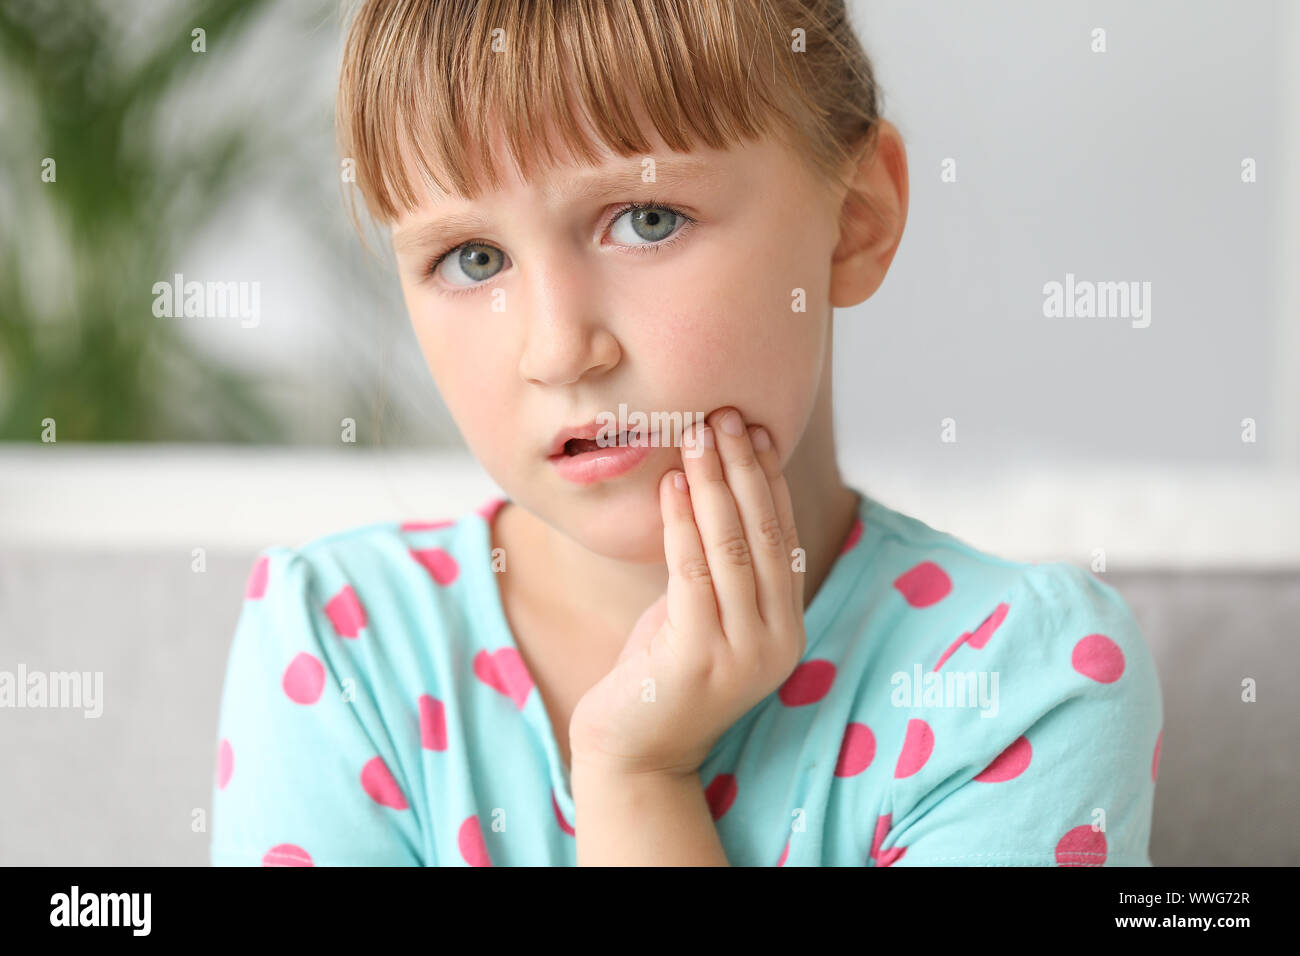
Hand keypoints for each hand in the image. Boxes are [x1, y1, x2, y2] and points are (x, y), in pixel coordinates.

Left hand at [568, 406, 805, 778]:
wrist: (634, 750)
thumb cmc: (661, 673)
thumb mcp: (699, 614)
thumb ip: (717, 568)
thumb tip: (711, 489)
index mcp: (786, 626)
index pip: (782, 537)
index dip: (770, 480)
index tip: (756, 430)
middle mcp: (777, 639)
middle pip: (764, 535)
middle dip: (744, 468)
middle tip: (727, 415)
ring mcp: (743, 652)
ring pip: (732, 548)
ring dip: (714, 483)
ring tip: (698, 434)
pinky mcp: (698, 657)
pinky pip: (692, 573)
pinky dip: (681, 523)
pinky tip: (670, 485)